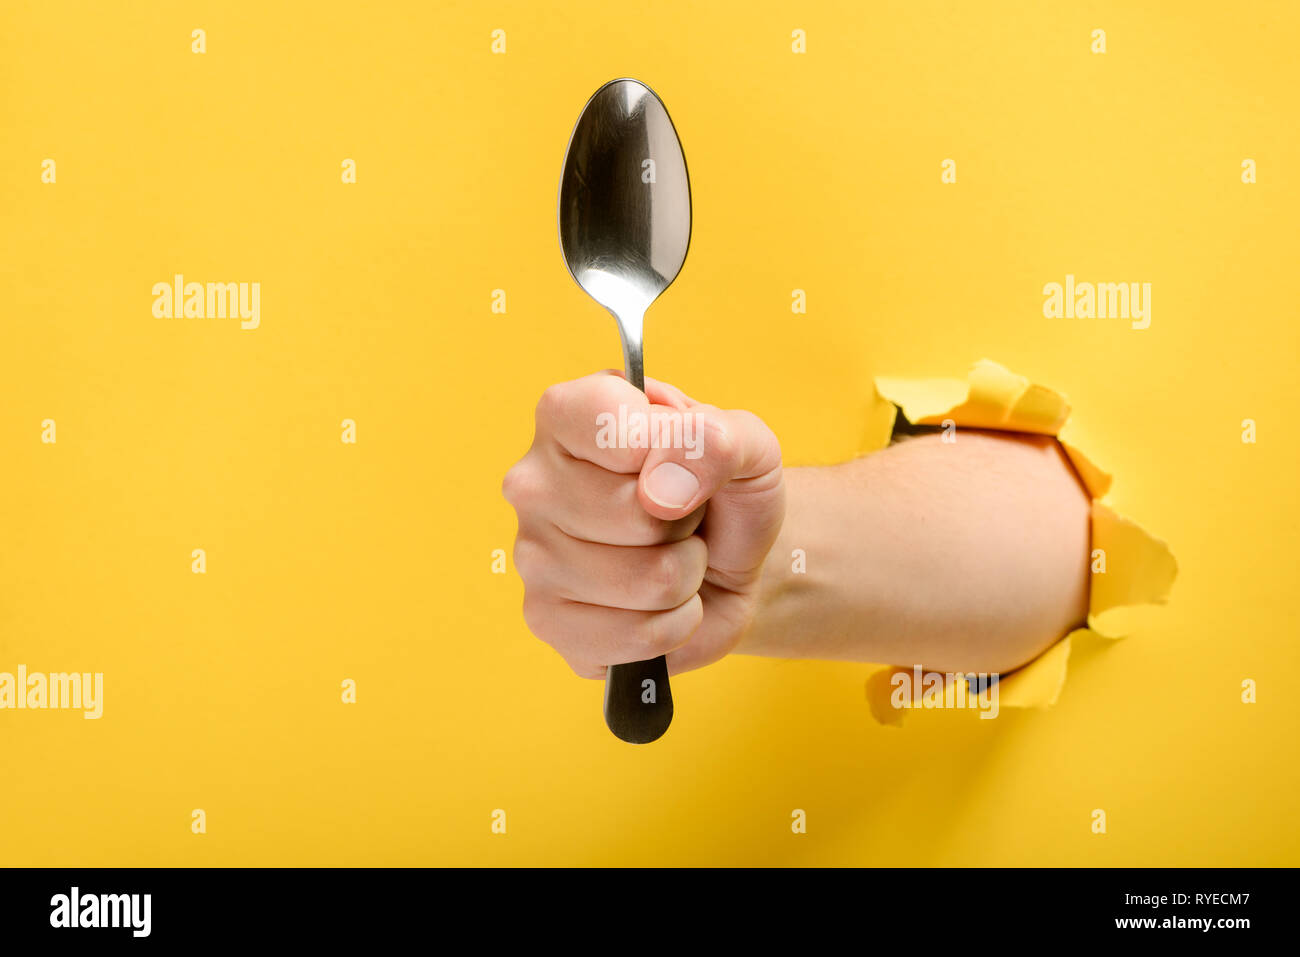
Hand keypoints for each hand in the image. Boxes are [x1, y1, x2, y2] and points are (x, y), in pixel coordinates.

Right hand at [503, 371, 784, 677]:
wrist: (724, 562)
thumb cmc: (720, 491)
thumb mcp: (745, 444)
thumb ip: (718, 439)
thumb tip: (664, 489)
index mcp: (567, 415)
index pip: (609, 422)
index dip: (671, 447)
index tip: (683, 455)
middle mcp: (533, 482)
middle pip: (636, 513)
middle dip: (685, 521)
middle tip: (680, 515)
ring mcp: (532, 556)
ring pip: (647, 580)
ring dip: (686, 574)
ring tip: (672, 556)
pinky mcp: (547, 621)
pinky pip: (640, 634)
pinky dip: (675, 623)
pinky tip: (659, 602)